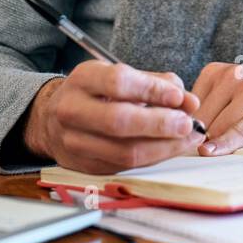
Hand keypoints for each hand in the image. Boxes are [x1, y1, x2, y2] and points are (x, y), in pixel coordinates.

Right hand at [25, 62, 204, 173]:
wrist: (53, 119)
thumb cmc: (96, 94)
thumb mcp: (119, 76)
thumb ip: (155, 84)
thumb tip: (189, 102)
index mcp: (83, 79)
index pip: (118, 83)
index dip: (152, 90)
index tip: (179, 96)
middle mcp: (72, 110)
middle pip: (119, 121)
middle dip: (160, 124)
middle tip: (187, 123)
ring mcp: (75, 142)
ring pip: (124, 151)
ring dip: (163, 147)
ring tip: (187, 138)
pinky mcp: (85, 166)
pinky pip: (125, 166)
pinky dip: (153, 158)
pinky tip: (170, 148)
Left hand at [190, 63, 242, 156]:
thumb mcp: (236, 93)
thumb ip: (211, 107)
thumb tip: (182, 133)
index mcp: (219, 70)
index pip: (188, 106)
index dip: (184, 126)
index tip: (177, 141)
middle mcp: (234, 75)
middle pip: (201, 118)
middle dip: (196, 138)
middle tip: (192, 152)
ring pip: (216, 127)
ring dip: (211, 144)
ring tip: (209, 153)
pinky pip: (237, 132)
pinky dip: (223, 145)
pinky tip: (211, 152)